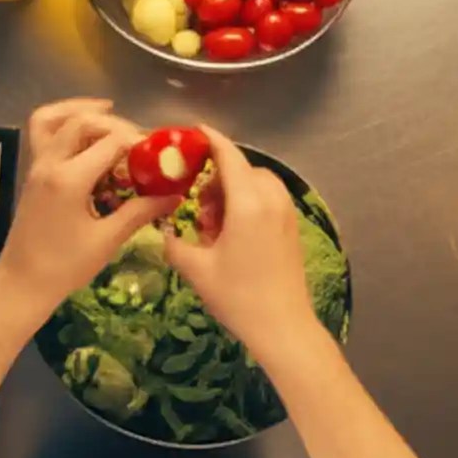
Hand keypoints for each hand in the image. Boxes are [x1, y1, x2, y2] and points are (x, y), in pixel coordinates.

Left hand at [0, 99, 178, 324]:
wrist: (22, 283)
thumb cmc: (64, 266)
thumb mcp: (107, 240)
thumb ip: (140, 212)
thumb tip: (174, 196)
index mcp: (69, 179)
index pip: (110, 141)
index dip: (138, 141)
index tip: (159, 152)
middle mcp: (50, 164)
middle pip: (83, 122)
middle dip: (116, 124)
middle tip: (140, 140)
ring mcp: (37, 166)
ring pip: (55, 119)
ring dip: (82, 110)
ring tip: (109, 111)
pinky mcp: (33, 173)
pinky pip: (42, 132)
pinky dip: (61, 121)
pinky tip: (84, 129)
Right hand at [165, 127, 321, 364]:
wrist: (283, 326)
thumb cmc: (238, 297)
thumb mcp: (197, 270)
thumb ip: (175, 244)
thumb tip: (164, 232)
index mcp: (248, 203)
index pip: (229, 156)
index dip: (211, 139)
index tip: (194, 131)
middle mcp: (271, 200)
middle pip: (242, 169)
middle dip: (218, 177)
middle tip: (199, 206)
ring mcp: (286, 213)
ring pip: (257, 183)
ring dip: (234, 191)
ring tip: (214, 223)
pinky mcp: (293, 227)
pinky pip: (268, 199)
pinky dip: (249, 203)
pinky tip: (233, 234)